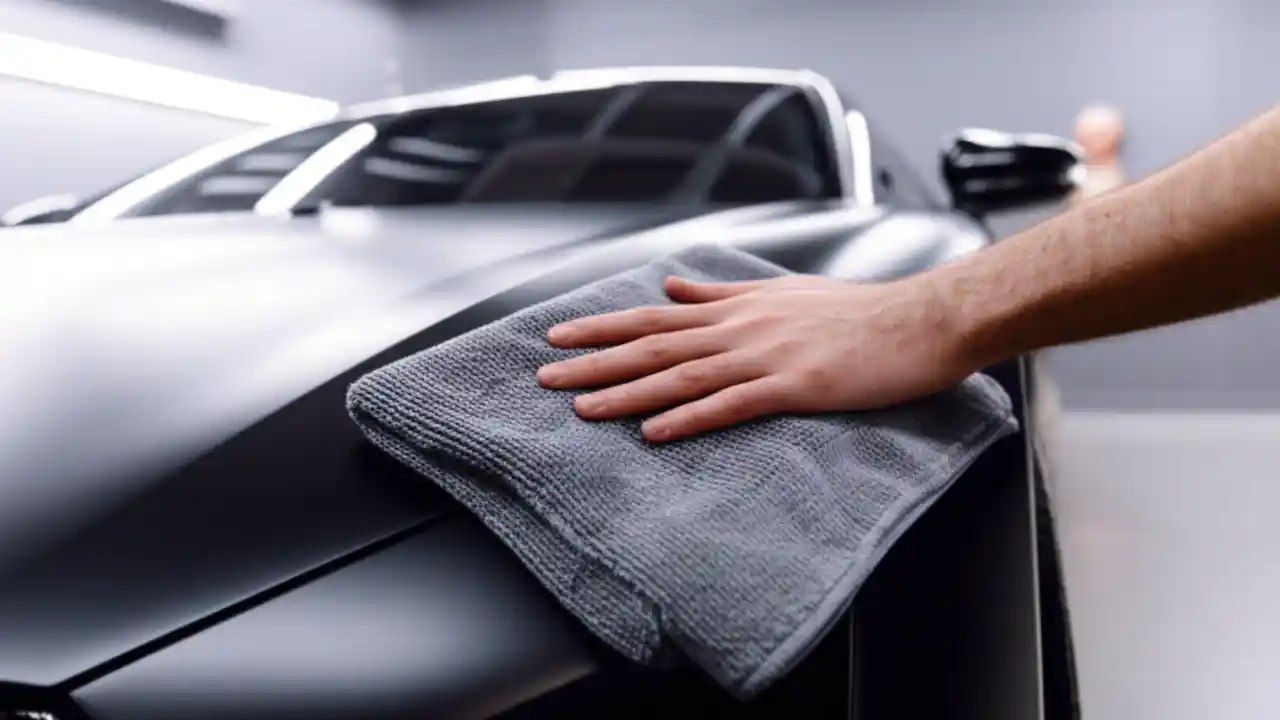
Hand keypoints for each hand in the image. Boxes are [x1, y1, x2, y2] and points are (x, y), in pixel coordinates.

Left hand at [536, 273, 975, 441]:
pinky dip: (690, 417)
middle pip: (654, 345)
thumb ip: (722, 292)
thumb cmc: (856, 311)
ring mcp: (766, 357)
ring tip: (581, 408)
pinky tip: (655, 432)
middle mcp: (741, 328)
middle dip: (596, 361)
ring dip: (628, 392)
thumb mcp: (780, 293)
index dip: (603, 327)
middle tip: (544, 375)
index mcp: (737, 308)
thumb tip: (672, 284)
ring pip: (682, 375)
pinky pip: (731, 405)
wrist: (919, 320)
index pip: (655, 316)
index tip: (559, 335)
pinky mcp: (794, 386)